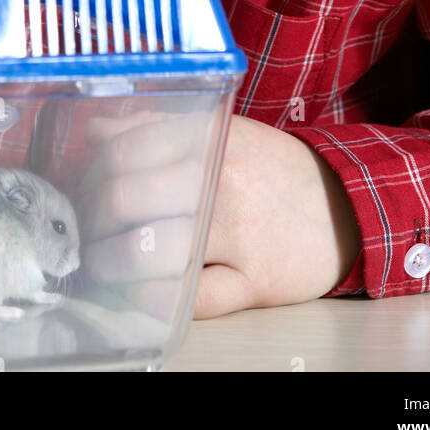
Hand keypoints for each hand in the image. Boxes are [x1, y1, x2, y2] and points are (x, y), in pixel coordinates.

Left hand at [75, 110, 360, 319]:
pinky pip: (194, 297)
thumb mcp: (222, 134)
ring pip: (153, 250)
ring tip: (101, 265)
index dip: (92, 175)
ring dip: (112, 263)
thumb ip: (158, 128)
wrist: (346, 205)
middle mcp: (223, 181)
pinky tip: (137, 295)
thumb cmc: (272, 169)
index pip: (125, 150)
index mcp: (211, 139)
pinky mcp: (257, 281)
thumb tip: (95, 132)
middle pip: (128, 199)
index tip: (83, 190)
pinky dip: (155, 301)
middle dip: (92, 221)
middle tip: (85, 232)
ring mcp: (240, 234)